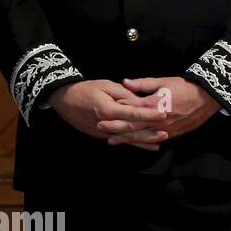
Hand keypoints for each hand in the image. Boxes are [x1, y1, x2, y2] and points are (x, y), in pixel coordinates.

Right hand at [45, 79, 169, 150]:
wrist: (64, 99)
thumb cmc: (85, 89)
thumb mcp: (105, 85)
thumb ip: (124, 94)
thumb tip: (140, 101)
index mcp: (107, 109)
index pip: (132, 113)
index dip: (148, 114)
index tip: (163, 114)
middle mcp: (105, 123)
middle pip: (131, 129)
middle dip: (149, 132)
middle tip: (166, 133)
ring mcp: (102, 131)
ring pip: (126, 137)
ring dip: (143, 141)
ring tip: (159, 142)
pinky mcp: (99, 135)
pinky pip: (119, 139)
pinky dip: (132, 142)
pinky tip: (145, 146)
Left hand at [97, 76, 220, 144]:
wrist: (207, 98)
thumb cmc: (184, 87)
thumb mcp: (162, 81)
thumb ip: (142, 84)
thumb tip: (124, 82)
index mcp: (154, 104)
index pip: (130, 109)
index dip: (116, 111)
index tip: (102, 111)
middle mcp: (157, 120)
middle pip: (133, 126)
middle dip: (115, 128)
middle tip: (100, 127)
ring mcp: (165, 129)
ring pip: (141, 136)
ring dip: (125, 139)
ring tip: (110, 140)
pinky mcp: (172, 134)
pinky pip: (153, 140)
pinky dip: (141, 142)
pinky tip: (132, 144)